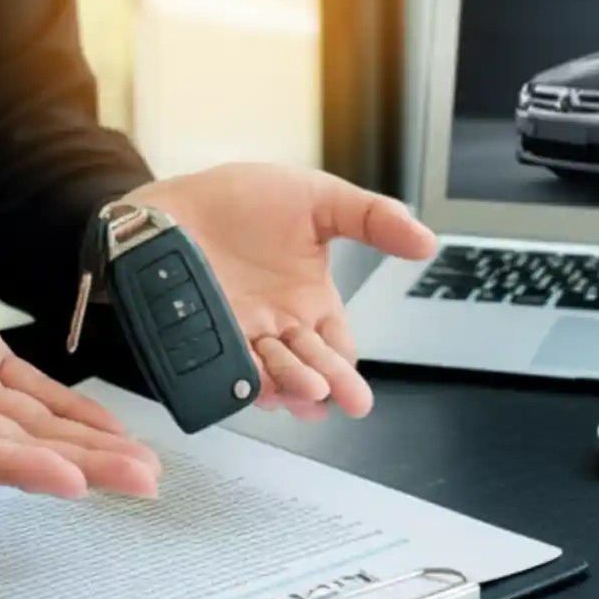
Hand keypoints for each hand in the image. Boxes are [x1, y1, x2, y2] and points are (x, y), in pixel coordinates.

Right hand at [0, 194, 160, 498]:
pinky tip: (112, 429)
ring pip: (35, 424)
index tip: (71, 480)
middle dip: (81, 465)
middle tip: (142, 481)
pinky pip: (35, 391)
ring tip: (144, 464)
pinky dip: (75, 410)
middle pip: (15, 446)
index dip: (17, 466)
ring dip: (90, 445)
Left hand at [122, 163, 436, 418]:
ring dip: (293, 385)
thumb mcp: (319, 198)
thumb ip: (373, 219)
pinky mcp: (205, 340)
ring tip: (309, 390)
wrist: (173, 202)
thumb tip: (426, 240)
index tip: (356, 386)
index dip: (347, 368)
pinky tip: (262, 386)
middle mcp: (277, 327)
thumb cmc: (239, 200)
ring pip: (274, 375)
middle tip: (347, 400)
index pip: (337, 347)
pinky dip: (246, 382)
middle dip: (332, 385)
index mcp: (310, 302)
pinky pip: (228, 371)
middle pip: (313, 367)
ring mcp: (240, 336)